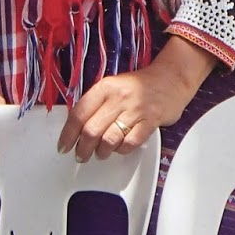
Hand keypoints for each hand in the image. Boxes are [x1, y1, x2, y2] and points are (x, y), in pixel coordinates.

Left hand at [58, 37, 215, 161]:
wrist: (171, 78)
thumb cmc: (140, 85)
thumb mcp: (113, 86)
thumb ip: (96, 104)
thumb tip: (77, 128)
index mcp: (105, 87)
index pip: (79, 114)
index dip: (67, 134)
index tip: (63, 145)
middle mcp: (119, 98)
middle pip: (92, 130)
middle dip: (83, 148)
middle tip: (81, 155)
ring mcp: (136, 110)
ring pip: (109, 140)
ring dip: (101, 152)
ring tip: (100, 154)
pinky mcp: (150, 121)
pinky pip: (130, 143)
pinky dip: (122, 150)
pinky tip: (119, 149)